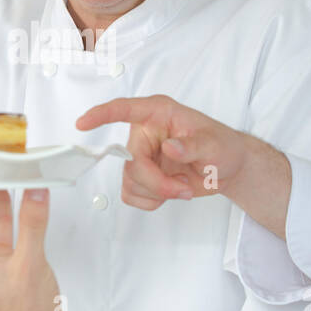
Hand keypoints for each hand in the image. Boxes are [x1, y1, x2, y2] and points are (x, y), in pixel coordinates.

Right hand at [75, 95, 248, 210]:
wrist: (227, 169)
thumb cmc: (222, 146)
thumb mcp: (215, 144)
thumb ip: (193, 146)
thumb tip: (169, 146)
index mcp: (158, 114)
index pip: (124, 109)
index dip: (101, 115)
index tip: (83, 123)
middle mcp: (145, 134)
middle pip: (130, 163)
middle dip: (156, 183)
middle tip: (183, 188)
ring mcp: (141, 156)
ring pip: (129, 182)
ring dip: (157, 193)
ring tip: (182, 187)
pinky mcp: (142, 177)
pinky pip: (131, 195)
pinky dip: (151, 201)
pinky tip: (170, 193)